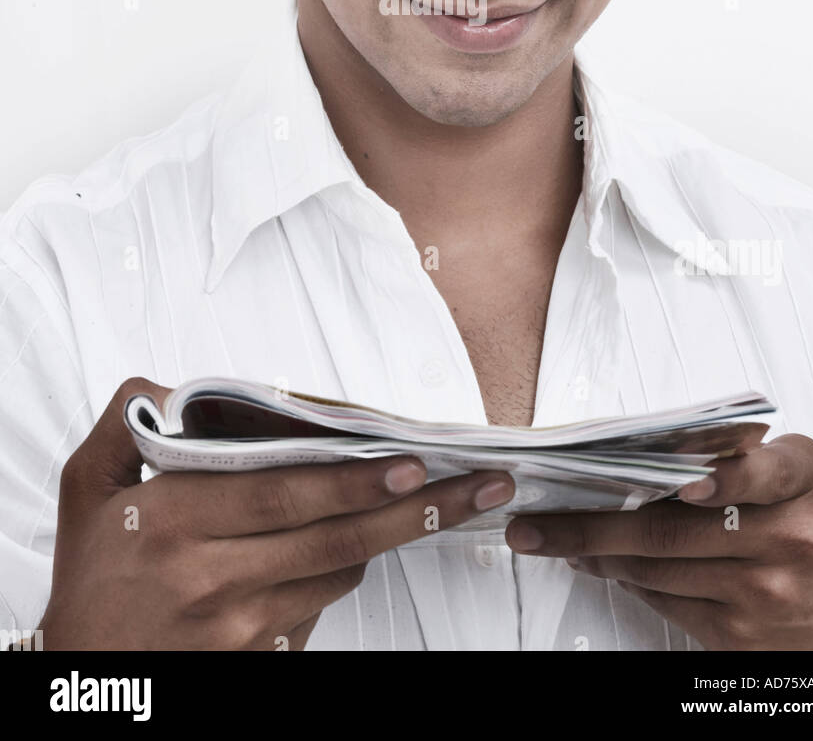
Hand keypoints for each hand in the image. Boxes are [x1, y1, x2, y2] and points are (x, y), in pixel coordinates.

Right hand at [40, 378, 514, 650]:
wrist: (83, 677)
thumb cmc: (91, 577)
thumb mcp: (88, 485)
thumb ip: (129, 420)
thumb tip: (172, 389)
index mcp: (174, 521)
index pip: (284, 496)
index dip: (354, 481)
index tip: (413, 464)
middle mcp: (212, 578)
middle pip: (334, 539)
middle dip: (414, 511)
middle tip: (474, 485)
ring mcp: (239, 627)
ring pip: (337, 573)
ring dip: (385, 537)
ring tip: (438, 504)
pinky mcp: (257, 658)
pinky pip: (319, 608)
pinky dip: (340, 572)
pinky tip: (358, 545)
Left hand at [504, 434, 812, 649]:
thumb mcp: (801, 482)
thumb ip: (744, 456)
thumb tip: (656, 449)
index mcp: (804, 479)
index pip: (756, 471)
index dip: (716, 474)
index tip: (677, 476)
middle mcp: (788, 536)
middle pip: (671, 528)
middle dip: (591, 524)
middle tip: (535, 521)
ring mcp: (764, 591)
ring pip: (656, 567)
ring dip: (595, 553)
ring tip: (554, 539)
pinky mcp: (741, 634)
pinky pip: (667, 601)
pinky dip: (626, 582)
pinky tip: (602, 566)